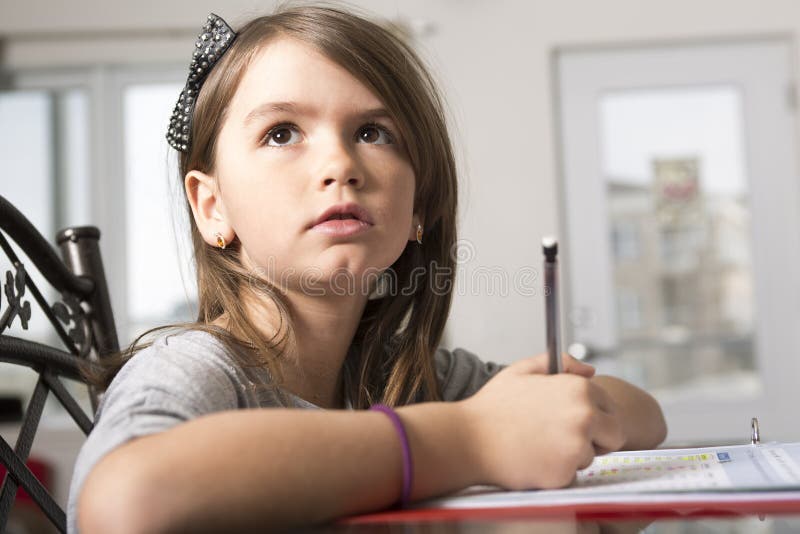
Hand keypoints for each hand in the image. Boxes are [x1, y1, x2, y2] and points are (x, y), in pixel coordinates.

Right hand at [459, 356, 624, 490]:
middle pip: (615, 435)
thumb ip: (561, 363)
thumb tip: (591, 370)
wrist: (468, 440)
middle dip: (596, 438)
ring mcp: (576, 446)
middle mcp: (584, 417)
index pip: (610, 407)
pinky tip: (533, 459)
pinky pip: (572, 475)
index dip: (594, 414)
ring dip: (572, 455)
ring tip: (539, 445)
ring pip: (591, 457)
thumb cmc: (493, 406)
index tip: (573, 419)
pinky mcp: (565, 473)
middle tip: (564, 437)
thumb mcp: (523, 370)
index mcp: (579, 389)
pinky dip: (556, 472)